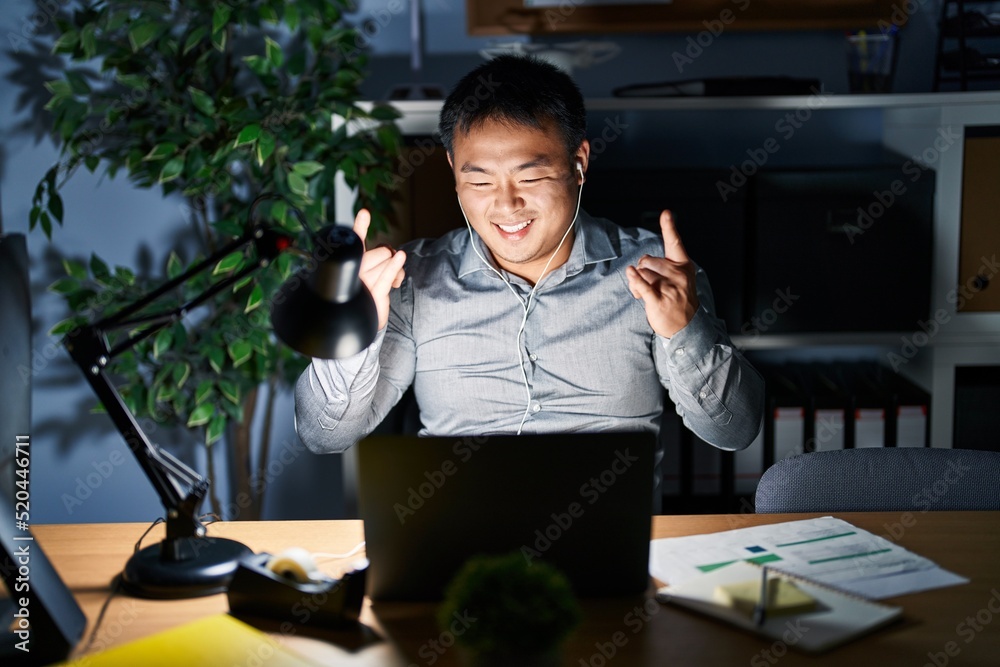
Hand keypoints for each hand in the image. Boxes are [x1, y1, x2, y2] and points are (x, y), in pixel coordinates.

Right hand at [353, 208, 405, 330]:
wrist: (366, 318)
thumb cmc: (371, 291)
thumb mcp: (377, 272)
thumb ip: (384, 259)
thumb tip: (397, 253)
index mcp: (352, 262)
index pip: (356, 241)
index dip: (360, 225)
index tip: (365, 213)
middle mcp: (354, 271)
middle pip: (382, 252)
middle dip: (390, 260)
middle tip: (387, 272)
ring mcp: (362, 282)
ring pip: (388, 263)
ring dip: (396, 272)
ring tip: (388, 283)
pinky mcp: (374, 293)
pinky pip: (387, 275)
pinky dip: (395, 266)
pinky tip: (400, 257)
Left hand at [625, 210, 699, 337]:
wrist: (686, 327)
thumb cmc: (677, 301)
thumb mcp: (677, 279)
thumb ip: (661, 267)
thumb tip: (639, 264)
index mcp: (683, 266)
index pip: (675, 243)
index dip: (669, 227)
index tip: (666, 213)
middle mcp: (678, 274)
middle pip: (648, 260)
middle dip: (641, 270)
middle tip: (645, 284)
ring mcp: (670, 287)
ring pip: (642, 272)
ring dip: (636, 282)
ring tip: (643, 293)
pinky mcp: (659, 300)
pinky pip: (642, 284)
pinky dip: (634, 279)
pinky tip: (631, 274)